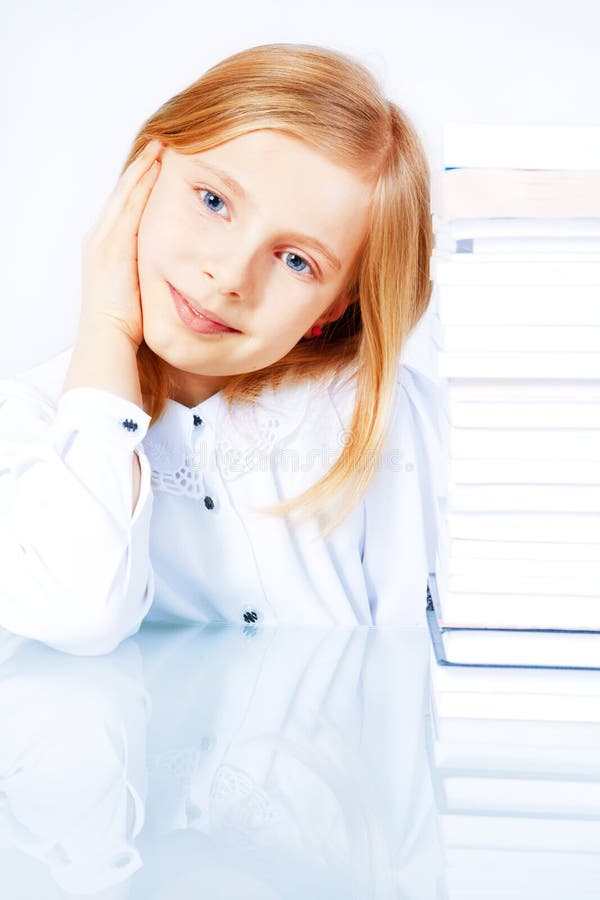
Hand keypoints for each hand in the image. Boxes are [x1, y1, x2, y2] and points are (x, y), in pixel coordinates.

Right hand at [79, 138, 162, 347]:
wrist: (108, 336)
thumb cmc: (125, 324)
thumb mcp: (138, 290)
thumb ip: (150, 271)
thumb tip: (175, 268)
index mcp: (104, 247)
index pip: (124, 207)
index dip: (139, 184)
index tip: (157, 165)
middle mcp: (100, 237)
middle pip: (123, 192)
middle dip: (141, 167)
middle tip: (159, 144)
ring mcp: (104, 237)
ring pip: (126, 192)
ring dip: (143, 167)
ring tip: (160, 146)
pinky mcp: (112, 243)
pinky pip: (130, 204)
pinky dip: (142, 182)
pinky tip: (156, 166)